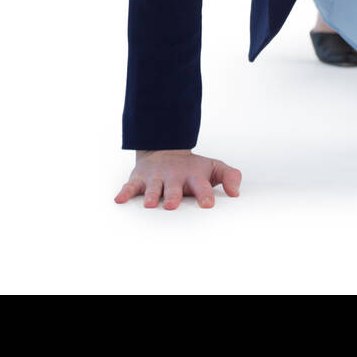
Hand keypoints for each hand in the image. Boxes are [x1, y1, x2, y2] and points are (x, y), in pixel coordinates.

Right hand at [114, 149, 241, 209]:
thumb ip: (230, 177)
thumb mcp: (214, 169)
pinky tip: (119, 200)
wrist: (166, 152)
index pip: (201, 185)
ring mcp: (156, 178)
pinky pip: (131, 187)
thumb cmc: (192, 169)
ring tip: (151, 204)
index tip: (207, 204)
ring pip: (153, 187)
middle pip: (174, 188)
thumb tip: (236, 193)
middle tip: (173, 205)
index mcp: (193, 176)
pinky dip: (125, 192)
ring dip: (152, 194)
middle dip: (173, 195)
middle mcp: (174, 177)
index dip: (204, 194)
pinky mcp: (140, 179)